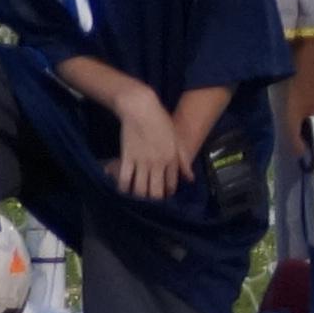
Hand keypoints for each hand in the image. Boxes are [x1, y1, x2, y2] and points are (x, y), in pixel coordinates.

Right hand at [108, 84, 187, 201]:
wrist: (141, 109)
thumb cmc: (161, 122)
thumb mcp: (177, 140)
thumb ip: (183, 161)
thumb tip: (190, 179)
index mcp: (172, 160)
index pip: (171, 185)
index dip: (168, 194)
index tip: (163, 196)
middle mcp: (158, 164)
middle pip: (156, 191)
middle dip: (154, 201)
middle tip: (151, 203)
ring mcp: (142, 162)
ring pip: (141, 188)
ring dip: (139, 198)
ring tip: (138, 201)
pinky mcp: (127, 157)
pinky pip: (125, 178)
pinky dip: (123, 188)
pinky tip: (123, 192)